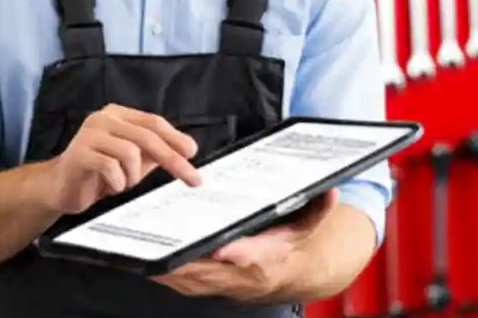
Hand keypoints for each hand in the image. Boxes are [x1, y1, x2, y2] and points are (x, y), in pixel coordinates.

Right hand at [41, 104, 200, 214]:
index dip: (175, 138)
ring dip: (133, 176)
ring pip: (130, 153)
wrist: (59, 188)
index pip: (153, 123)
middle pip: (147, 136)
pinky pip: (111, 168)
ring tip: (123, 183)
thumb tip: (185, 151)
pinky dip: (118, 182)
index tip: (193, 154)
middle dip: (172, 160)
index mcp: (117, 116)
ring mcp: (89, 134)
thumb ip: (154, 153)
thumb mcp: (131, 161)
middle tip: (191, 178)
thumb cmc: (96, 173)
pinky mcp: (78, 153)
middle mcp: (103, 119)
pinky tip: (111, 186)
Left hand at [152, 190, 338, 301]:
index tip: (223, 250)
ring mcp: (227, 283)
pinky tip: (151, 265)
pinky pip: (186, 285)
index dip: (237, 254)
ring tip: (147, 256)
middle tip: (164, 250)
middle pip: (212, 272)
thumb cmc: (292, 244)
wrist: (292, 274)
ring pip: (194, 281)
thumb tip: (331, 190)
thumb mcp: (309, 224)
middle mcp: (245, 275)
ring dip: (171, 272)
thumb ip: (318, 207)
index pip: (252, 255)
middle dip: (187, 263)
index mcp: (269, 257)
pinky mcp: (213, 286)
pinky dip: (169, 276)